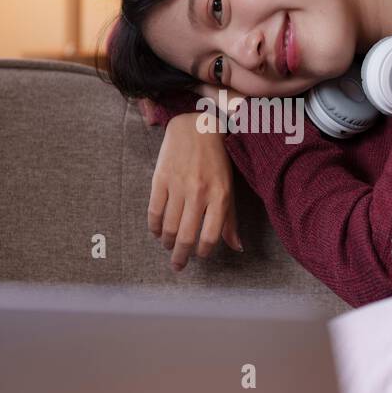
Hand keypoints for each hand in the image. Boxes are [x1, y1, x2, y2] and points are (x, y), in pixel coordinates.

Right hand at [148, 107, 243, 270]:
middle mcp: (199, 193)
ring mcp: (178, 186)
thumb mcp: (229, 188)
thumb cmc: (217, 159)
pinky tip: (157, 232)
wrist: (196, 126)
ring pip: (169, 227)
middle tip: (177, 265)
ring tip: (168, 246)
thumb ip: (230, 219)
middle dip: (181, 256)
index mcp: (220, 196)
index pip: (210, 236)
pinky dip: (154, 227)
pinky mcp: (160, 179)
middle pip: (186, 236)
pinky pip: (154, 211)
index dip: (203, 251)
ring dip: (167, 243)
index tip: (199, 256)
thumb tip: (237, 247)